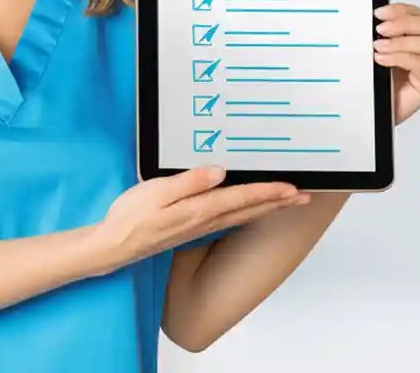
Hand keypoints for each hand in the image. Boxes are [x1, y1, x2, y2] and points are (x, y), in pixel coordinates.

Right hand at [84, 166, 307, 276]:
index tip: (292, 187)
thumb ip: (187, 182)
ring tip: (288, 201)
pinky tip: (251, 211)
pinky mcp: (192, 229)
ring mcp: (200, 227)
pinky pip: (230, 220)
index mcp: (198, 209)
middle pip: (249, 210)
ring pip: (243, 216)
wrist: (115, 246)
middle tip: (304, 196)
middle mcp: (204, 220)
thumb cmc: (131, 218)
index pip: (241, 198)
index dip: (268, 192)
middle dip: (278, 202)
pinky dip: (248, 213)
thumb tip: (218, 172)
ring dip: (268, 208)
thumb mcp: (155, 192)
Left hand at [373, 2, 419, 124]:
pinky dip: (400, 58)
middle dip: (404, 22)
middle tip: (380, 29)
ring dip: (401, 41)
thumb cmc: (369, 85)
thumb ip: (375, 37)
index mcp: (414, 41)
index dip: (401, 10)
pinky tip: (381, 59)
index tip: (378, 13)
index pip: (418, 16)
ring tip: (378, 46)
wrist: (368, 116)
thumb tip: (367, 19)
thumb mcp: (369, 53)